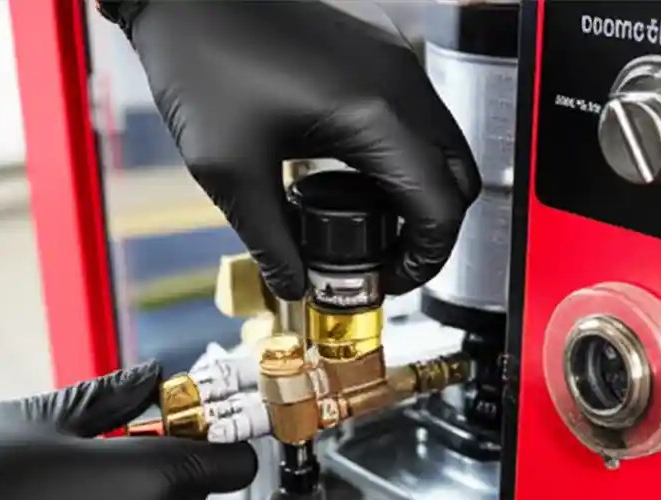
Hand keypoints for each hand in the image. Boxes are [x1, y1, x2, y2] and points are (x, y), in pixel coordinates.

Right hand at [0, 362, 256, 499]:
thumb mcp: (37, 420)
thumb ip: (110, 398)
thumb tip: (152, 375)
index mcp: (152, 483)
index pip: (233, 461)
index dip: (219, 432)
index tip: (190, 414)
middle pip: (195, 487)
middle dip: (165, 460)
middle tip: (112, 437)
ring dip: (134, 496)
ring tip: (70, 478)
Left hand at [124, 0, 481, 299]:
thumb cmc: (202, 59)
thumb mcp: (230, 172)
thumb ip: (271, 241)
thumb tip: (296, 284)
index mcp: (375, 115)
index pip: (441, 206)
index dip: (424, 259)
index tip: (390, 279)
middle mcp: (399, 84)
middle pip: (458, 179)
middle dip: (430, 231)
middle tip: (384, 259)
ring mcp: (395, 63)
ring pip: (443, 148)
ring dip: (418, 194)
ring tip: (364, 222)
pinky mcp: (381, 53)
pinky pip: (418, 118)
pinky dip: (404, 159)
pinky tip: (352, 175)